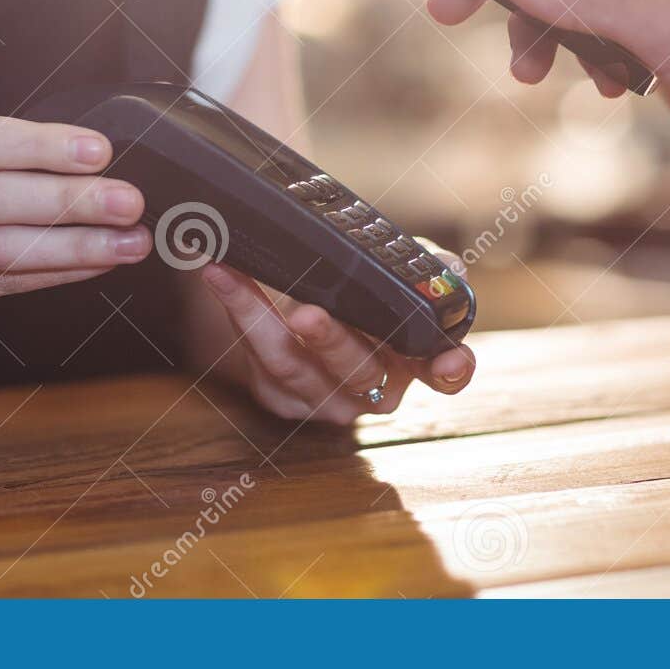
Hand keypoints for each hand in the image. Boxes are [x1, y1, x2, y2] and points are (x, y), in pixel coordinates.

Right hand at [0, 116, 151, 353]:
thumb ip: (12, 157)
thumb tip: (100, 162)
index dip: (41, 146)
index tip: (99, 150)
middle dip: (69, 200)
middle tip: (128, 201)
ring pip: (1, 247)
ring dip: (76, 245)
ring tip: (129, 241)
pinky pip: (4, 282)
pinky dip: (59, 272)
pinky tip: (98, 263)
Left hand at [194, 263, 476, 424]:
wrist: (317, 306)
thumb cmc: (372, 292)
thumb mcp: (404, 273)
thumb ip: (430, 268)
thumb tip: (443, 268)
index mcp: (418, 360)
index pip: (446, 372)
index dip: (451, 369)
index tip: (449, 363)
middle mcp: (377, 390)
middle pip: (355, 369)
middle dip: (329, 339)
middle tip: (305, 310)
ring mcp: (326, 400)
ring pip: (292, 363)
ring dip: (257, 316)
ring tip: (232, 275)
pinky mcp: (281, 396)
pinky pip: (255, 356)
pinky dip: (234, 308)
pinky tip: (218, 273)